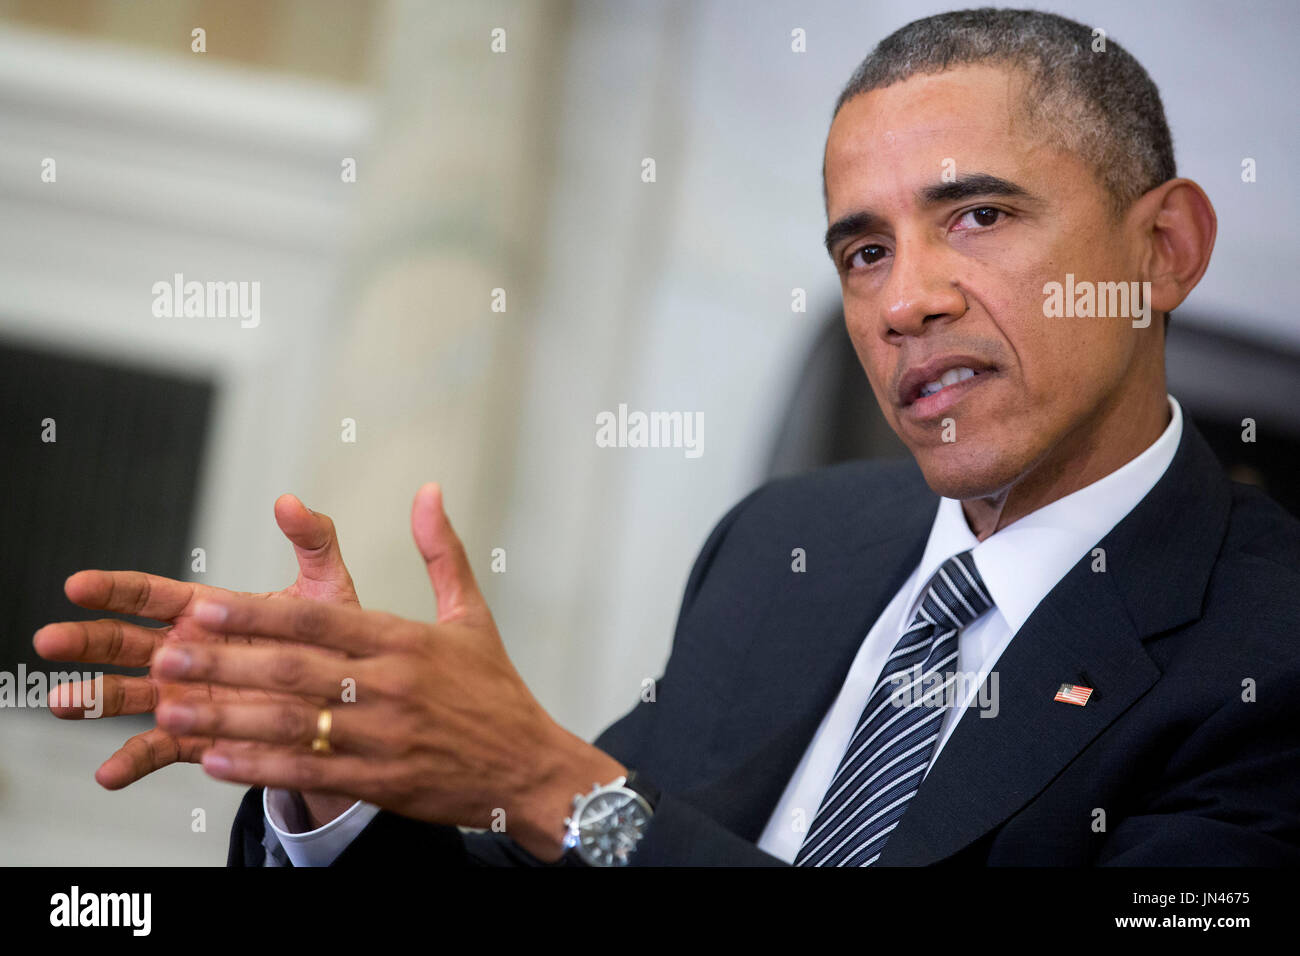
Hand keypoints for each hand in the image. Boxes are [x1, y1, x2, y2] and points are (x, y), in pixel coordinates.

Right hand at [34, 494, 358, 819]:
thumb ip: (310, 540)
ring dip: (91, 698)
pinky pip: (156, 750)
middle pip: (122, 643)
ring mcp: (185, 696)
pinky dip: (130, 762)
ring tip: (59, 702)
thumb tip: (290, 500)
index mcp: (206, 612)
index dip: (113, 589)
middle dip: (84, 640)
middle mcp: (184, 653)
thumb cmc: (331, 640)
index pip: (149, 595)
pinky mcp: (196, 737)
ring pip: (125, 695)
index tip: (77, 584)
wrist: (346, 702)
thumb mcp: (326, 587)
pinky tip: (108, 773)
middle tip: (49, 640)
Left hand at [150, 483, 625, 860]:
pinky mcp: (385, 782)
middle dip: (226, 661)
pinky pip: (313, 773)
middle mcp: (392, 686)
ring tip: (175, 709)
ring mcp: (386, 737)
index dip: (259, 613)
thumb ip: (441, 553)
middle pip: (295, 670)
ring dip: (229, 717)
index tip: (207, 604)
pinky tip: (216, 762)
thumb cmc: (496, 691)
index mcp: (407, 640)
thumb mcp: (472, 616)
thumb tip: (429, 491)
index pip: (321, 620)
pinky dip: (261, 768)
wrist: (531, 768)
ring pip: (295, 724)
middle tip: (169, 653)